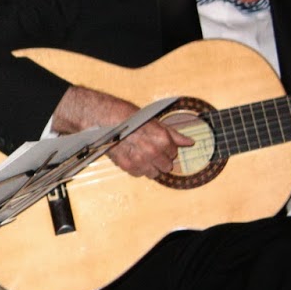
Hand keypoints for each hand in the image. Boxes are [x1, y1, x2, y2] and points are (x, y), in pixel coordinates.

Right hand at [52, 85, 192, 179]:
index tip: (158, 143)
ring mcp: (140, 160)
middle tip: (149, 149)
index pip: (173, 153)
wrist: (100, 118)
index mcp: (162, 138)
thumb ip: (173, 134)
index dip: (167, 148)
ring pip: (154, 173)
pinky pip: (139, 174)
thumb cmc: (125, 115)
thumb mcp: (152, 120)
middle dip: (160, 159)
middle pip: (166, 166)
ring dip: (150, 166)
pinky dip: (137, 168)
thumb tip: (190, 142)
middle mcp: (153, 151)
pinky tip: (132, 156)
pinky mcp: (127, 166)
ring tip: (140, 154)